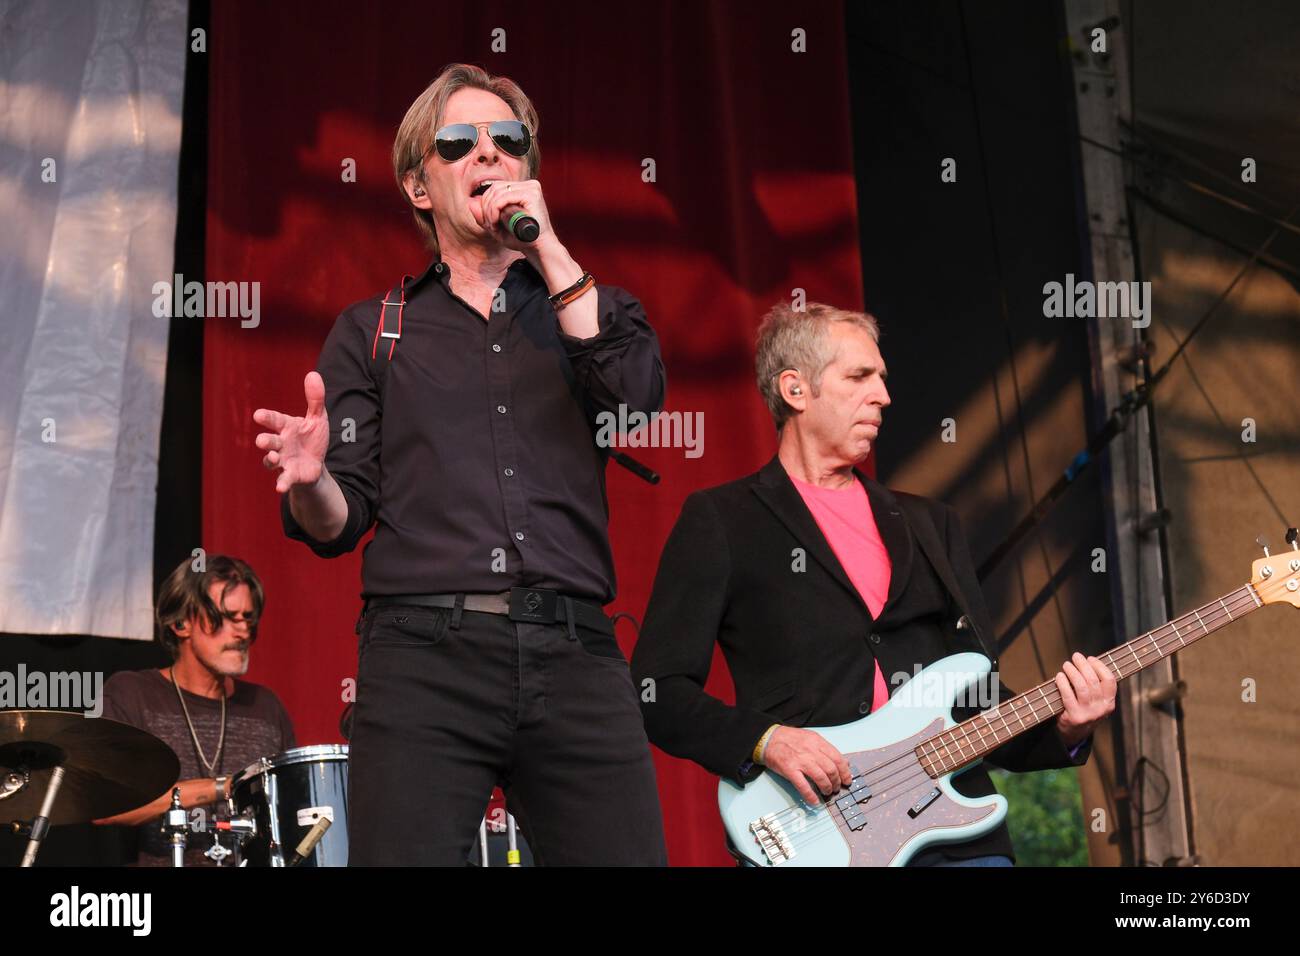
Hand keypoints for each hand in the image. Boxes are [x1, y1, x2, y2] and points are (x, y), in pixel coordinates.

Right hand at [253, 371, 329, 493]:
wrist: (315, 463)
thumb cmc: (312, 438)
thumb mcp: (318, 418)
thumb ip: (315, 398)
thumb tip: (313, 374)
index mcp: (287, 427)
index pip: (275, 420)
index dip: (267, 418)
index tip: (258, 415)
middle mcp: (281, 443)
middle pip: (270, 441)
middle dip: (265, 441)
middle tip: (263, 441)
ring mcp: (283, 460)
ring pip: (271, 460)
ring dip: (270, 459)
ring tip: (274, 458)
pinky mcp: (290, 474)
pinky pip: (284, 479)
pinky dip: (281, 483)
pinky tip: (279, 488)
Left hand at [478, 178, 553, 251]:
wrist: (539, 249)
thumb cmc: (521, 239)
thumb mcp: (498, 226)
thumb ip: (484, 215)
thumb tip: (470, 202)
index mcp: (523, 188)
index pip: (496, 187)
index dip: (486, 203)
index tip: (488, 223)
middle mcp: (528, 185)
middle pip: (495, 187)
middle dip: (486, 207)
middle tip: (490, 225)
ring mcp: (531, 188)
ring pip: (497, 192)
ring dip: (489, 211)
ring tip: (493, 226)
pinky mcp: (532, 194)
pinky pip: (504, 197)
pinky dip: (495, 210)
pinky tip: (496, 223)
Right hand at [761, 726, 853, 805]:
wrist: (768, 738)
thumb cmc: (789, 739)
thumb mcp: (810, 737)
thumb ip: (825, 749)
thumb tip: (842, 762)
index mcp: (817, 742)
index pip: (837, 758)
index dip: (845, 772)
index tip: (847, 780)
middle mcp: (810, 750)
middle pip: (831, 769)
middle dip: (836, 782)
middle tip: (836, 788)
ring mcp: (800, 760)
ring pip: (820, 778)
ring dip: (827, 788)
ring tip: (827, 792)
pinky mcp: (789, 770)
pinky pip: (803, 786)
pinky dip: (810, 796)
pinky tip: (814, 801)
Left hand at [1054, 653, 1116, 746]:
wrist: (1075, 733)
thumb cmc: (1084, 710)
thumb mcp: (1096, 701)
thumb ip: (1096, 686)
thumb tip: (1087, 661)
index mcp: (1109, 703)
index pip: (1110, 680)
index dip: (1100, 666)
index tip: (1091, 658)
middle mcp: (1101, 708)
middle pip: (1093, 681)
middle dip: (1084, 665)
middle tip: (1076, 656)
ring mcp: (1088, 713)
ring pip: (1081, 686)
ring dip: (1073, 672)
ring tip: (1066, 665)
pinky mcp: (1074, 716)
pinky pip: (1068, 695)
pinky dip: (1063, 683)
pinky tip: (1059, 676)